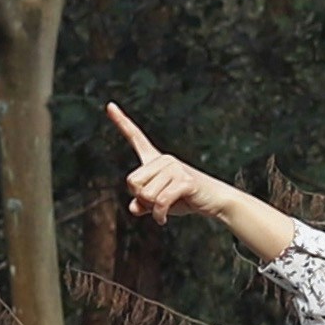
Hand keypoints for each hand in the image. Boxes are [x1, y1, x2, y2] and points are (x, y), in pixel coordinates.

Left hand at [108, 103, 229, 224]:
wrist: (215, 200)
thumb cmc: (185, 198)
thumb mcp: (158, 202)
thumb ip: (143, 203)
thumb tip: (134, 207)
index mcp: (156, 159)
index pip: (135, 137)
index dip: (121, 121)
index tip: (109, 105)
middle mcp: (164, 159)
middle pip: (131, 182)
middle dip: (140, 198)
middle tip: (155, 203)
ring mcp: (175, 168)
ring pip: (145, 195)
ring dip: (152, 209)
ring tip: (165, 208)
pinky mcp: (184, 181)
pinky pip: (160, 202)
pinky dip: (159, 215)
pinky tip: (163, 219)